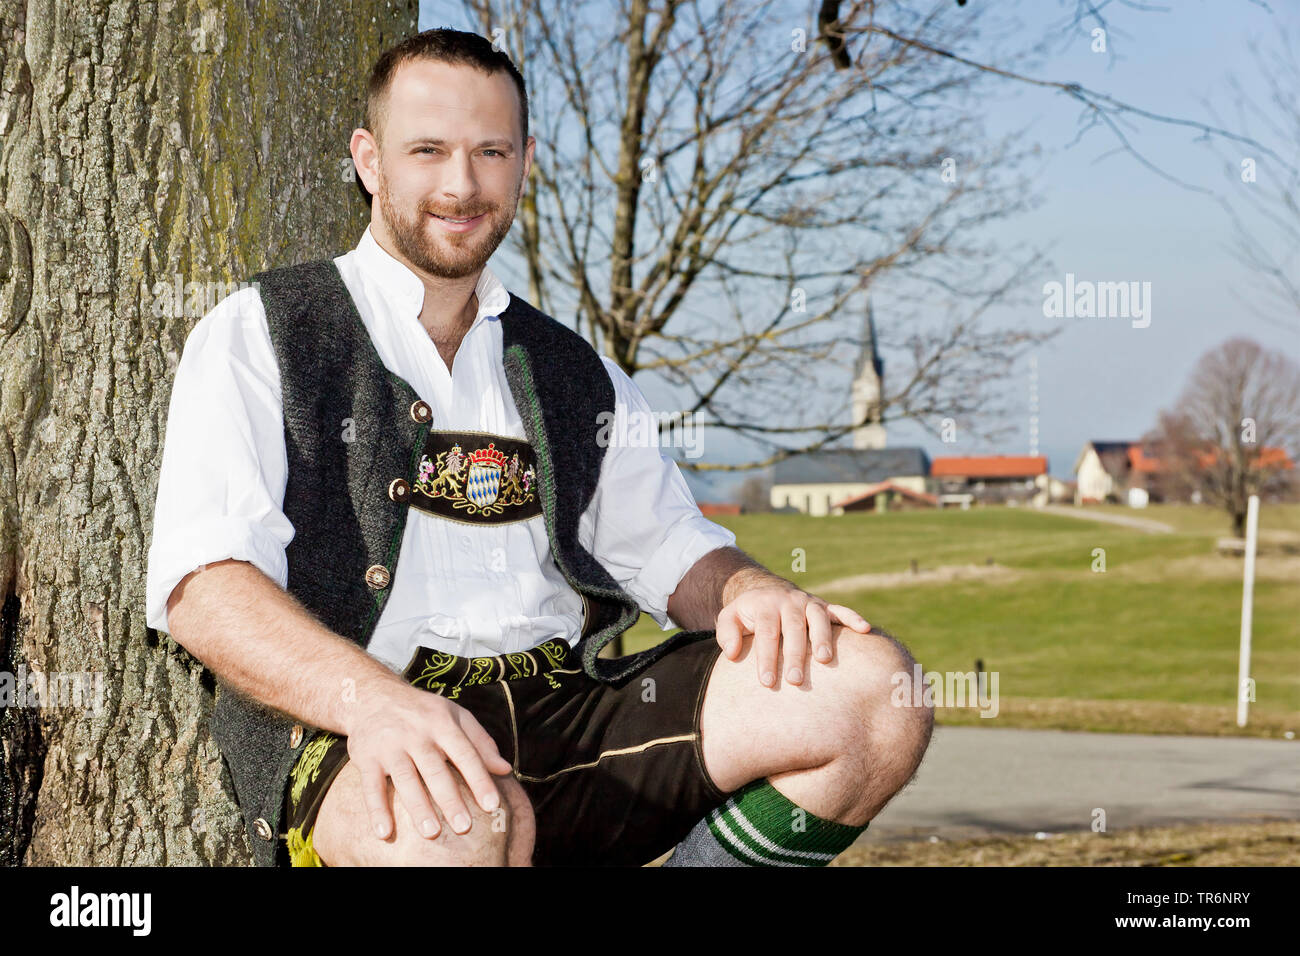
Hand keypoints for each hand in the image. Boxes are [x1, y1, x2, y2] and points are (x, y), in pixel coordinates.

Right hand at [344, 680, 513, 840]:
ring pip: (406, 779)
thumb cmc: (424, 712)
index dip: (479, 780)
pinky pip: (371, 786)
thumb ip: (481, 743)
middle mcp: (416, 733)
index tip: (492, 805)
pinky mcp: (366, 756)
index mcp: (443, 723)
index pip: (465, 753)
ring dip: (418, 807)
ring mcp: (390, 745)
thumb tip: (505, 770)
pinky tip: (385, 832)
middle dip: (450, 799)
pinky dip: (377, 810)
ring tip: (431, 833)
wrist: (374, 695)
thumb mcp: (455, 716)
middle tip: (464, 827)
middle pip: (435, 769)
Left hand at [715, 586, 869, 687]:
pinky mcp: (824, 606)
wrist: (766, 591)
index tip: (766, 681)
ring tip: (825, 660)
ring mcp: (809, 603)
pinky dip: (853, 618)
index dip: (766, 657)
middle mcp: (789, 602)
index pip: (767, 633)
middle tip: (794, 680)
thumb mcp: (729, 617)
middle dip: (795, 654)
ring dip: (823, 637)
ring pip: (818, 618)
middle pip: (793, 628)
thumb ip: (727, 632)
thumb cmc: (748, 615)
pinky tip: (865, 630)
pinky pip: (840, 610)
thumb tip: (732, 652)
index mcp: (765, 605)